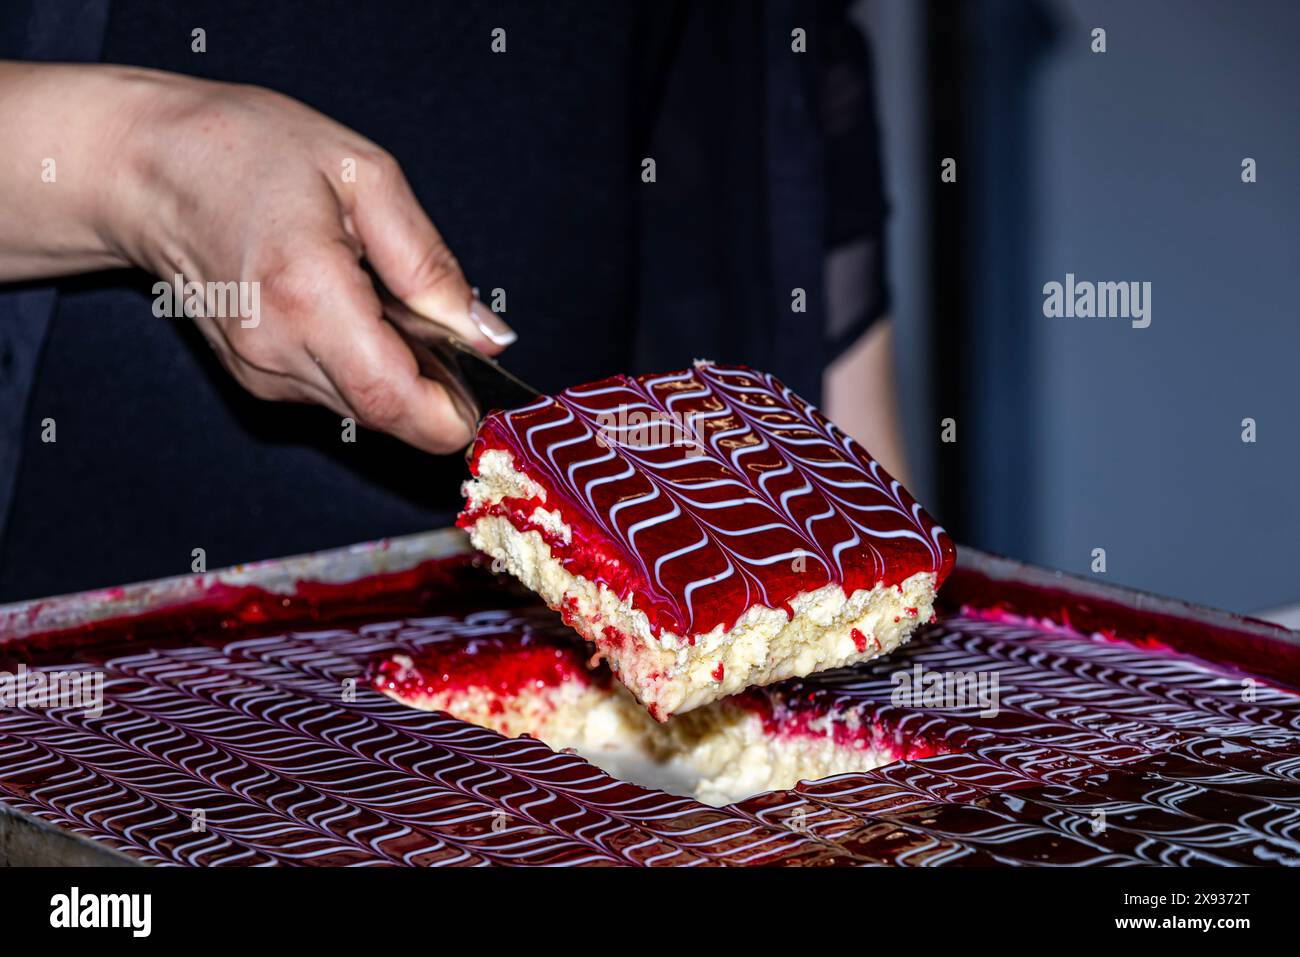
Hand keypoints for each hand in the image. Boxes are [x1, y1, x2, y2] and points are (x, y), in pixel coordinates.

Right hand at [1, 64, 514, 451]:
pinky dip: (361, 365)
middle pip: (385, 416)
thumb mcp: (363, 176)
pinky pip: (334, 393)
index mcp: (310, 293)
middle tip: (439, 326)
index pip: (393, 401)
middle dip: (433, 389)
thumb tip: (484, 334)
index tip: (481, 392)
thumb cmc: (247, 152)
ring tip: (379, 300)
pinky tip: (347, 309)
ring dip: (396, 374)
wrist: (147, 168)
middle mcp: (278, 349)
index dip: (449, 415)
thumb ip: (429, 263)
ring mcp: (260, 371)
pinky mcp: (254, 378)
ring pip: (363, 410)